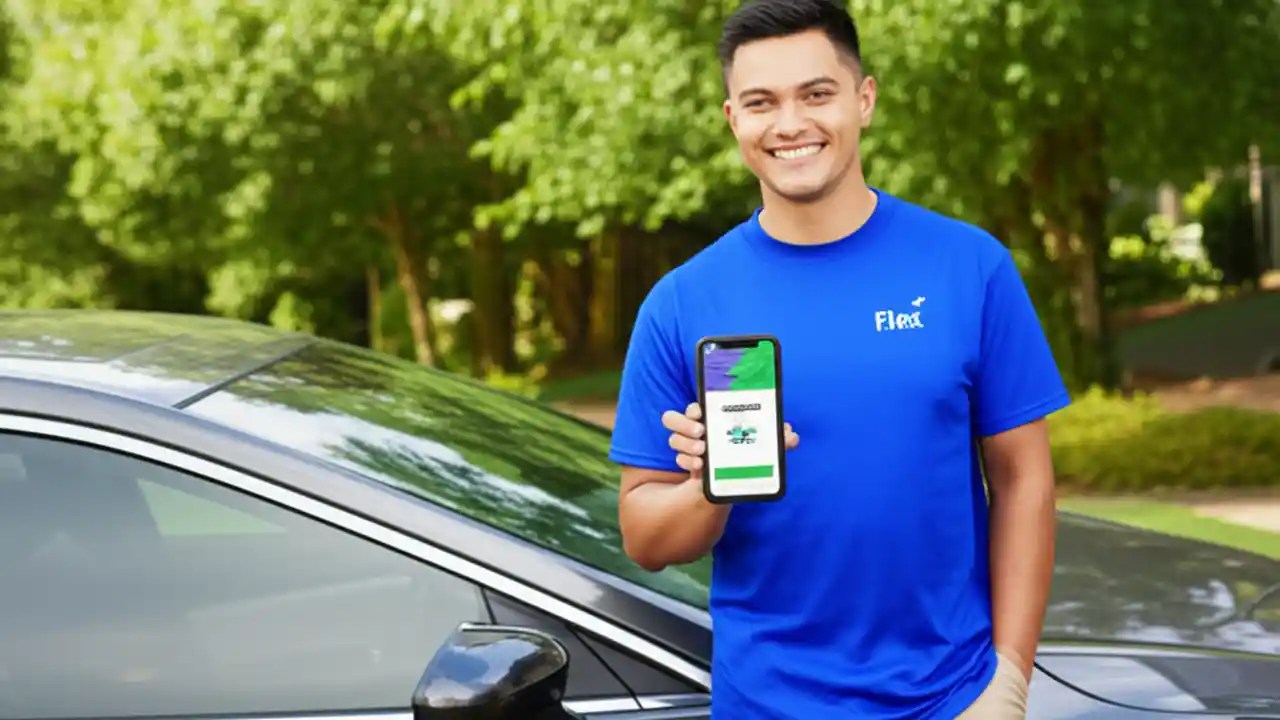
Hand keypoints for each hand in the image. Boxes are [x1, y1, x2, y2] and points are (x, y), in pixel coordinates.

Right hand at [661, 402, 798, 477]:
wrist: (738, 478)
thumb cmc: (750, 452)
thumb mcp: (764, 444)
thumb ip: (777, 438)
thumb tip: (792, 435)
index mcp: (713, 416)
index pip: (693, 405)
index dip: (693, 407)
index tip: (701, 412)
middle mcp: (696, 428)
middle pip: (672, 418)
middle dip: (684, 423)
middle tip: (701, 432)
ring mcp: (690, 446)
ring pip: (673, 439)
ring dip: (685, 444)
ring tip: (702, 452)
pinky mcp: (688, 463)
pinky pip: (678, 459)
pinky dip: (687, 462)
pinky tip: (700, 466)